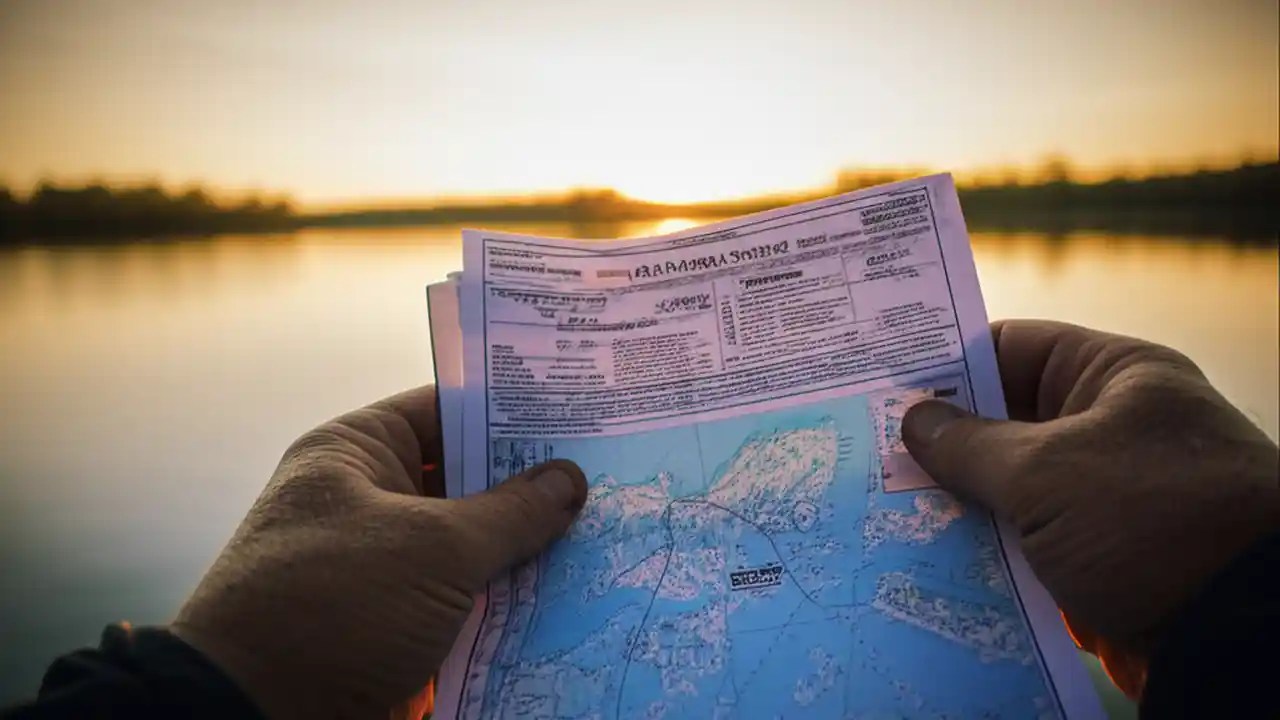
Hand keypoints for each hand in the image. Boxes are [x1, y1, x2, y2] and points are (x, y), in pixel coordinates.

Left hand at [171, 387, 587, 718]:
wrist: (253, 716)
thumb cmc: (338, 604)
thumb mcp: (435, 549)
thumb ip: (512, 512)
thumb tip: (571, 479)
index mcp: (356, 454)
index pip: (445, 409)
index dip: (510, 410)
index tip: (580, 413)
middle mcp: (365, 499)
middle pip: (463, 479)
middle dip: (530, 486)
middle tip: (608, 478)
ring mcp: (378, 565)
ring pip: (466, 544)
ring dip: (523, 549)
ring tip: (604, 535)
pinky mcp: (389, 622)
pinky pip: (457, 597)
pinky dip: (501, 599)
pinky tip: (565, 597)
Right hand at [901, 320, 1278, 696]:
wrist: (1243, 628)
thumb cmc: (1151, 520)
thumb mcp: (1047, 474)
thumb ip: (970, 445)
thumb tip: (913, 419)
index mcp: (1114, 377)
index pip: (1013, 348)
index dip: (946, 363)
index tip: (881, 385)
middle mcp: (1113, 426)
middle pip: (1007, 418)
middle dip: (942, 439)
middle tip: (868, 449)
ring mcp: (1108, 493)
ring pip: (1013, 483)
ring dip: (958, 497)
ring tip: (884, 501)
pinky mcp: (1104, 552)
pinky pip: (1030, 535)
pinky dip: (986, 543)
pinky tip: (929, 550)